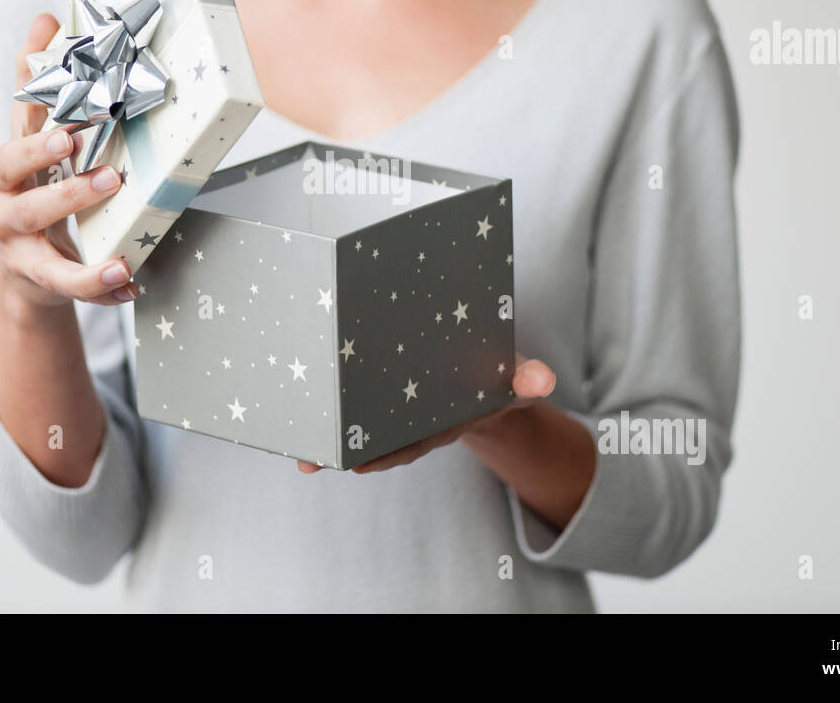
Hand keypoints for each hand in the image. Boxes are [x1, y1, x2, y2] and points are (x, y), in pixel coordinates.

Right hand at [0, 15, 139, 310]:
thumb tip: (47, 17)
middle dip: (44, 156)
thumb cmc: (40, 194)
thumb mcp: (41, 143)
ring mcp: (16, 237)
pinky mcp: (38, 274)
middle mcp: (4, 194)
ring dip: (74, 206)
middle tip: (83, 147)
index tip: (50, 83)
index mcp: (11, 156)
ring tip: (113, 197)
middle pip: (11, 168)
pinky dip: (98, 282)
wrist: (26, 272)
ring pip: (37, 223)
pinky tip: (128, 279)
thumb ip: (44, 89)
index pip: (16, 118)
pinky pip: (68, 280)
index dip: (32, 98)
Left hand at [296, 358, 557, 473]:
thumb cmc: (490, 377)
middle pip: (374, 441)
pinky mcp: (375, 396)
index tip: (362, 464)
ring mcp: (391, 413)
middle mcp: (410, 425)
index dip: (386, 454)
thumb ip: (524, 379)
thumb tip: (543, 378)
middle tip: (313, 455)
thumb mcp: (510, 378)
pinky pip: (350, 407)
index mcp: (439, 424)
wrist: (475, 374)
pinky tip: (297, 413)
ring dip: (327, 435)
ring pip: (356, 429)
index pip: (410, 444)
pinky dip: (327, 412)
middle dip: (345, 450)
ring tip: (296, 445)